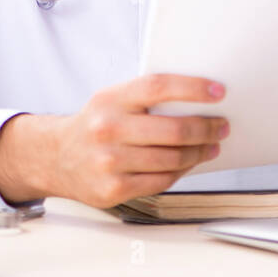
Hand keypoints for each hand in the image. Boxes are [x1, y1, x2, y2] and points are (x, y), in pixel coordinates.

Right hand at [0, 74, 228, 208]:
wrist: (56, 157)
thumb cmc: (95, 124)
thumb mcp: (112, 100)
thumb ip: (146, 97)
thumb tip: (197, 98)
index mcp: (111, 99)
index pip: (159, 87)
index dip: (193, 88)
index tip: (218, 92)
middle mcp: (108, 128)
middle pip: (173, 129)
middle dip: (206, 128)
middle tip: (221, 126)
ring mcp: (109, 161)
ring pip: (172, 158)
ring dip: (199, 152)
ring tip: (211, 146)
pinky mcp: (113, 189)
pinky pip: (161, 180)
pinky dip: (182, 171)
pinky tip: (189, 163)